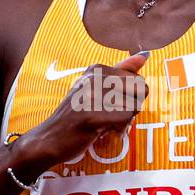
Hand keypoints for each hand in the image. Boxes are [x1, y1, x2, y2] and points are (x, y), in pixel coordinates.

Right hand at [12, 51, 149, 170]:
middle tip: (111, 116)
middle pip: (140, 90)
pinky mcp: (93, 114)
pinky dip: (119, 129)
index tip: (112, 105)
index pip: (137, 79)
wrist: (49, 139)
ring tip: (105, 124)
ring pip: (135, 105)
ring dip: (125, 120)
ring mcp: (93, 95)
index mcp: (97, 69)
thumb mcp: (95, 88)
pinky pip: (126, 118)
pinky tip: (103, 132)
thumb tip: (144, 55)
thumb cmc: (75, 115)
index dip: (130, 97)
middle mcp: (96, 77)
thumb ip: (121, 71)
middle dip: (132, 107)